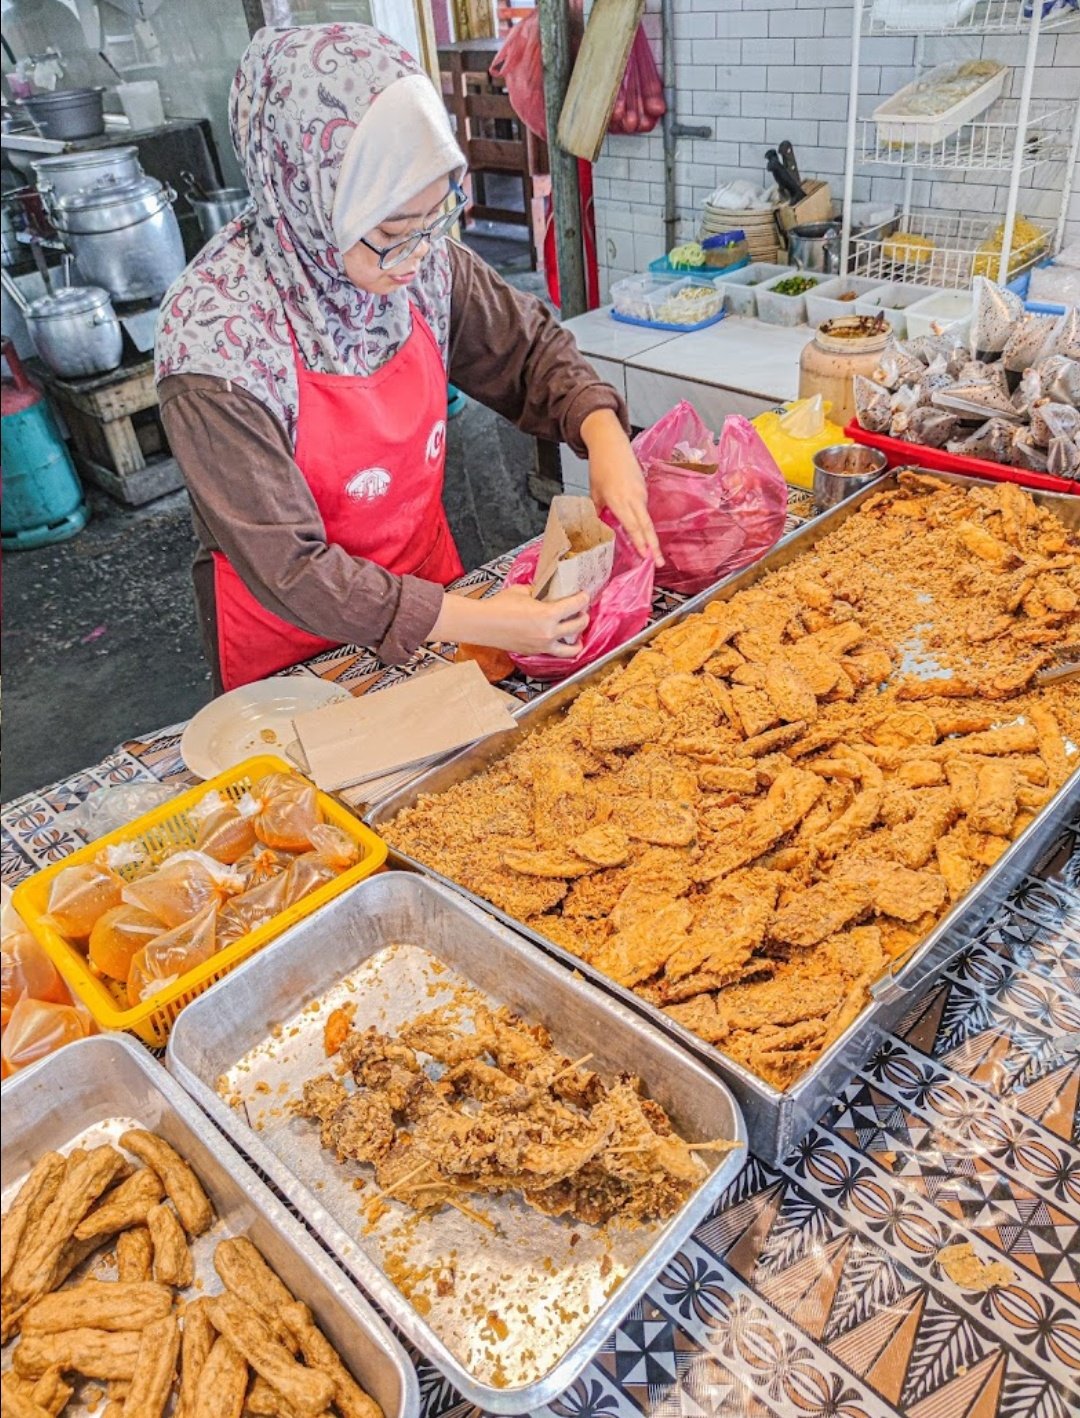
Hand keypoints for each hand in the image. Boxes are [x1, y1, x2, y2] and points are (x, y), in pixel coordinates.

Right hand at [431, 586, 589, 658]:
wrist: (482, 624)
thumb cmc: (499, 606)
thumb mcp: (522, 592)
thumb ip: (538, 592)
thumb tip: (545, 591)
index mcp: (548, 615)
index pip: (576, 605)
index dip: (584, 598)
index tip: (584, 595)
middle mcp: (549, 633)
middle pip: (579, 626)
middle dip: (583, 616)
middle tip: (581, 610)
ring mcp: (542, 646)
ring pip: (572, 649)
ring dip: (578, 639)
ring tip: (577, 633)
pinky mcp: (534, 652)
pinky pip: (555, 653)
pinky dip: (562, 648)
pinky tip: (561, 642)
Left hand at [581, 408, 662, 566]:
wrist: (610, 443)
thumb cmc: (600, 466)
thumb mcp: (595, 491)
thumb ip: (600, 510)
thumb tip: (605, 524)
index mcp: (619, 500)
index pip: (632, 526)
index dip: (640, 542)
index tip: (645, 556)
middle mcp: (634, 498)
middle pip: (646, 526)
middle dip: (653, 546)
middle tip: (658, 562)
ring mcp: (641, 492)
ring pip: (646, 519)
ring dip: (648, 536)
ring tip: (651, 554)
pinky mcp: (643, 488)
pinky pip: (643, 508)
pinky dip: (643, 522)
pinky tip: (642, 533)